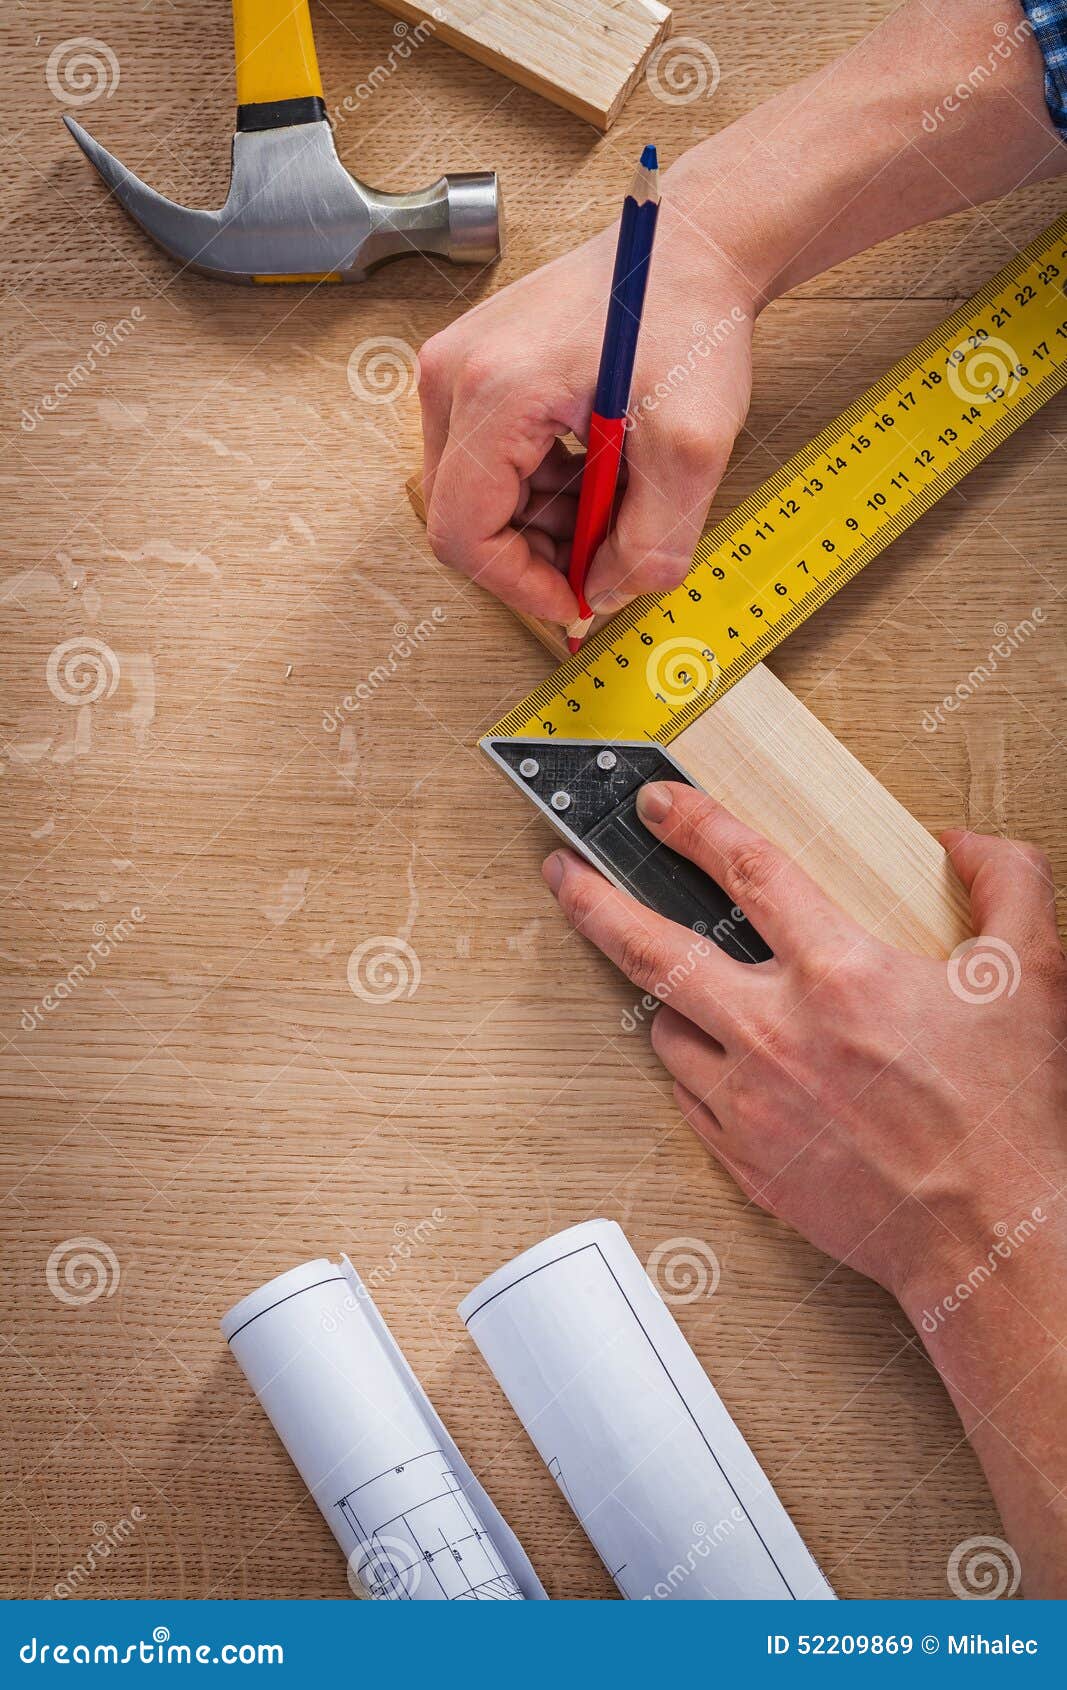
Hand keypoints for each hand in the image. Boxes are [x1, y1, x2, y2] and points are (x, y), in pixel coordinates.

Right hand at [416, 190, 758, 624]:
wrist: (689, 246)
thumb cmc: (687, 319)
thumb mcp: (690, 449)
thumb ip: (650, 543)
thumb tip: (606, 594)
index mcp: (495, 392)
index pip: (464, 533)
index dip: (519, 585)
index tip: (575, 599)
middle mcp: (454, 376)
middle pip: (462, 517)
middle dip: (532, 553)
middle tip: (603, 553)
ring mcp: (456, 369)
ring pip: (474, 494)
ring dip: (540, 520)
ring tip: (610, 498)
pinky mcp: (473, 368)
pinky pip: (487, 461)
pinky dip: (539, 486)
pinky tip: (593, 468)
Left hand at [541, 781, 1066, 1305]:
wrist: (991, 1236)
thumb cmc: (1007, 1118)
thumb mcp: (1033, 974)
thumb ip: (1006, 885)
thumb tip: (964, 844)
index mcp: (839, 975)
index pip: (745, 868)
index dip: (694, 822)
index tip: (658, 803)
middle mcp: (778, 1033)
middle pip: (654, 950)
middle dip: (594, 902)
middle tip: (563, 874)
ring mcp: (752, 1101)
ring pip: (667, 1030)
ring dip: (664, 997)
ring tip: (670, 980)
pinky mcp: (745, 1160)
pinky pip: (690, 1099)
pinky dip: (695, 1069)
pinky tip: (714, 1059)